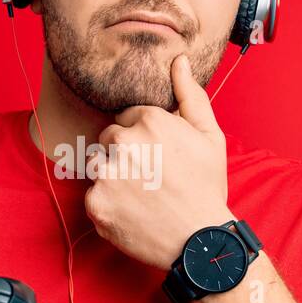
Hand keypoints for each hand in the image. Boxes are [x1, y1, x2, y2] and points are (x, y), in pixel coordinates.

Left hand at [84, 53, 232, 269]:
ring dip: (112, 176)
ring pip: (96, 164)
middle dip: (124, 154)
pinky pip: (92, 195)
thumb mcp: (209, 136)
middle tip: (150, 179)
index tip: (158, 159)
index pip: (127, 117)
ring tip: (140, 195)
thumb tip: (179, 61)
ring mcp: (107, 173)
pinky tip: (132, 212)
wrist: (200, 241)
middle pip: (109, 138)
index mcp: (151, 120)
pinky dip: (108, 204)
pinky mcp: (95, 202)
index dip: (143, 138)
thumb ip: (190, 95)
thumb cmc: (207, 187)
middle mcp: (125, 142)